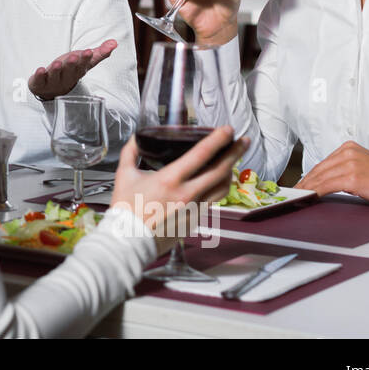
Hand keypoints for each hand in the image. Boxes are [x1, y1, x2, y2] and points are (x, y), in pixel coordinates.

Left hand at [27, 40, 116, 100]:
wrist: (50, 90)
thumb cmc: (69, 71)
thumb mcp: (84, 61)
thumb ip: (99, 53)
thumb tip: (114, 43)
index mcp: (78, 71)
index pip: (83, 65)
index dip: (86, 59)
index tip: (89, 52)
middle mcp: (66, 77)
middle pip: (70, 70)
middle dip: (72, 64)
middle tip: (74, 56)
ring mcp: (53, 81)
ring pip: (55, 75)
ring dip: (57, 69)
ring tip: (58, 63)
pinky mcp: (39, 83)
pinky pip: (39, 80)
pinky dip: (39, 75)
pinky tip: (40, 70)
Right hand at [110, 126, 245, 248]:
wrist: (128, 239)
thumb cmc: (126, 210)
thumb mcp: (124, 175)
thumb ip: (131, 152)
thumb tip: (137, 138)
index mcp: (169, 180)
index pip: (201, 154)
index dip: (218, 139)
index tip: (227, 130)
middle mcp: (186, 194)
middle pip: (221, 170)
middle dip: (235, 152)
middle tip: (243, 141)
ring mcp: (194, 209)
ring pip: (222, 188)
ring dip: (230, 171)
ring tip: (232, 161)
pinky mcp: (195, 221)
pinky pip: (213, 201)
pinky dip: (217, 188)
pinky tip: (215, 182)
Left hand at [296, 141, 368, 207]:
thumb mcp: (363, 167)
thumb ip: (344, 169)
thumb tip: (323, 181)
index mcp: (349, 147)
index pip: (322, 164)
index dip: (308, 176)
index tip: (299, 185)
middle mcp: (348, 152)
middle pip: (318, 170)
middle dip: (304, 183)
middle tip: (293, 193)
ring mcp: (350, 164)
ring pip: (320, 178)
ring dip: (307, 189)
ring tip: (298, 198)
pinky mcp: (353, 177)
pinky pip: (327, 186)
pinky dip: (315, 192)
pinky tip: (309, 198)